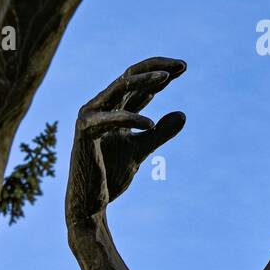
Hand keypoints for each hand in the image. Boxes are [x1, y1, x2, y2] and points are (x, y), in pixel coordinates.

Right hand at [67, 57, 186, 223]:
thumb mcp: (142, 149)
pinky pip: (111, 119)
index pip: (138, 83)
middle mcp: (100, 107)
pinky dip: (131, 119)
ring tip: (166, 77)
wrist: (89, 203)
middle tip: (182, 65)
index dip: (160, 72)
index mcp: (112, 109)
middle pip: (129, 76)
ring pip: (119, 88)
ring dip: (143, 81)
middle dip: (156, 68)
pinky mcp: (85, 132)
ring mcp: (90, 117)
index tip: (184, 67)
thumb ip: (160, 132)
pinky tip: (150, 124)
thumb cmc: (110, 175)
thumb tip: (183, 113)